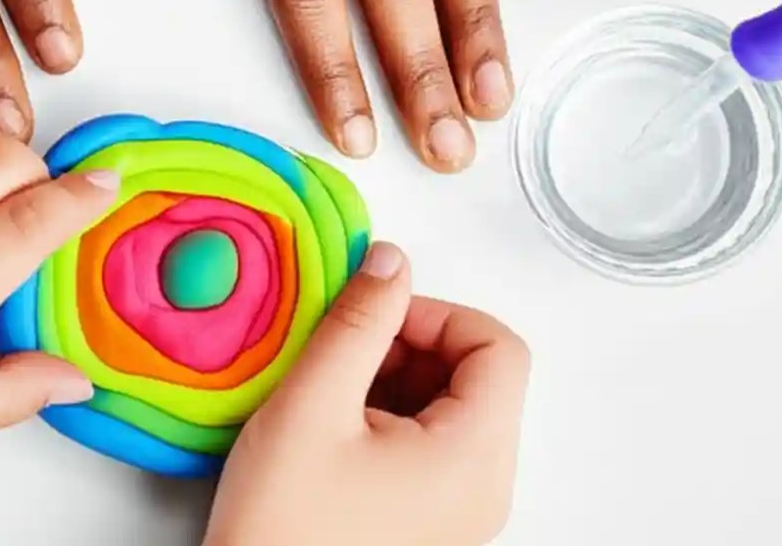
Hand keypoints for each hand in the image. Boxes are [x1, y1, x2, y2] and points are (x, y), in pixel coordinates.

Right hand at [204, 243, 530, 544]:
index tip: (375, 316)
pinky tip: (334, 429)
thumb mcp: (311, 405)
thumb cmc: (282, 528)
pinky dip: (391, 418)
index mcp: (473, 458)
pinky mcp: (433, 522)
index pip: (499, 348)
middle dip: (412, 346)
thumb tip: (391, 262)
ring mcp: (463, 511)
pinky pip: (434, 446)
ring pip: (455, 409)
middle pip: (481, 378)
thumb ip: (357, 323)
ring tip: (330, 394)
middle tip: (343, 353)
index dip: (436, 315)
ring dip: (397, 380)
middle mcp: (485, 488)